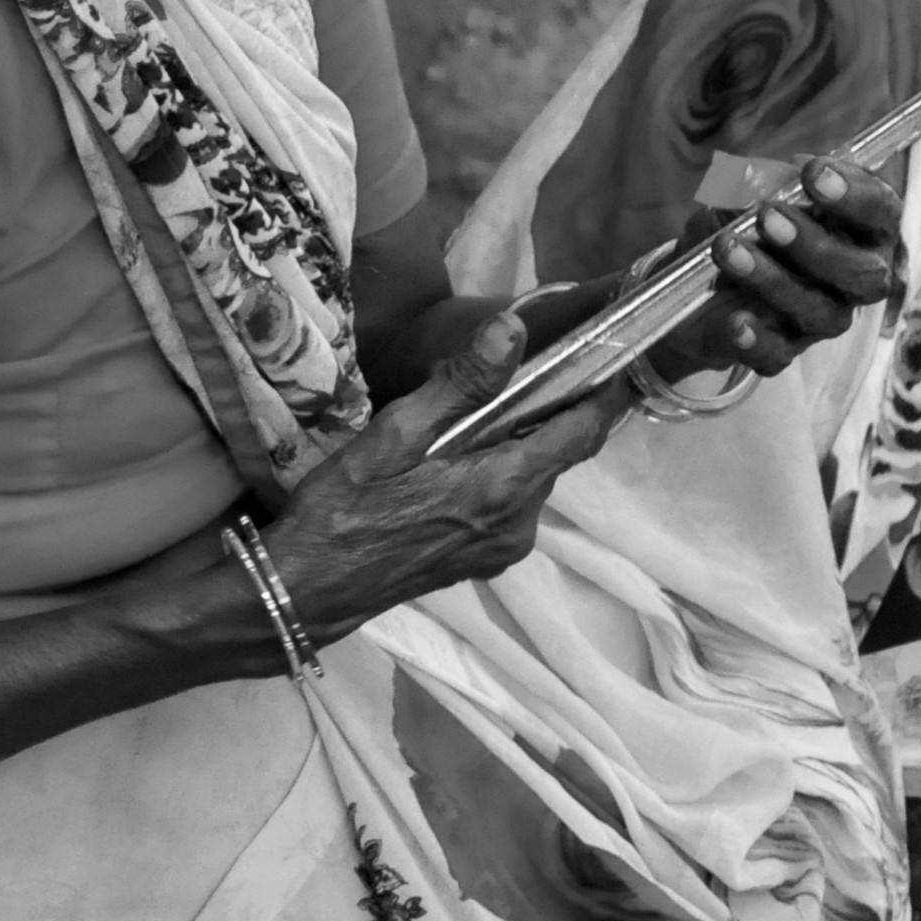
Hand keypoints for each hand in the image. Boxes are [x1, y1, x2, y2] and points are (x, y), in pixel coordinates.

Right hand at [249, 303, 618, 638]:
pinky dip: (500, 474)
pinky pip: (511, 504)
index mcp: (504, 488)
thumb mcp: (396, 434)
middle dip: (546, 413)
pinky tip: (458, 459)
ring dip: (518, 445)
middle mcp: (519, 523)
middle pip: (557, 454)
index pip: (581, 434)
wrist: (309, 591)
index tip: (612, 359)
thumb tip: (513, 329)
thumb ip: (461, 383)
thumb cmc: (345, 509)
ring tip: (476, 413)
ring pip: (533, 479)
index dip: (603, 395)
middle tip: (521, 372)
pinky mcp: (485, 561)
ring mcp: (504, 548)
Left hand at [649, 154, 906, 385]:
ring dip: (773, 280)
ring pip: (820, 312)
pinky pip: (778, 354)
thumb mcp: (752, 189)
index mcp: (865, 228)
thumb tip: (761, 180)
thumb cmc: (751, 219)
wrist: (709, 277)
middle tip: (766, 215)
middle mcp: (858, 277)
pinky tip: (734, 320)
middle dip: (814, 244)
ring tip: (728, 249)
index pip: (881, 211)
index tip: (813, 172)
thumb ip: (762, 182)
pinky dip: (756, 340)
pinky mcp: (786, 350)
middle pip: (863, 274)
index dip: (854, 195)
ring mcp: (825, 318)